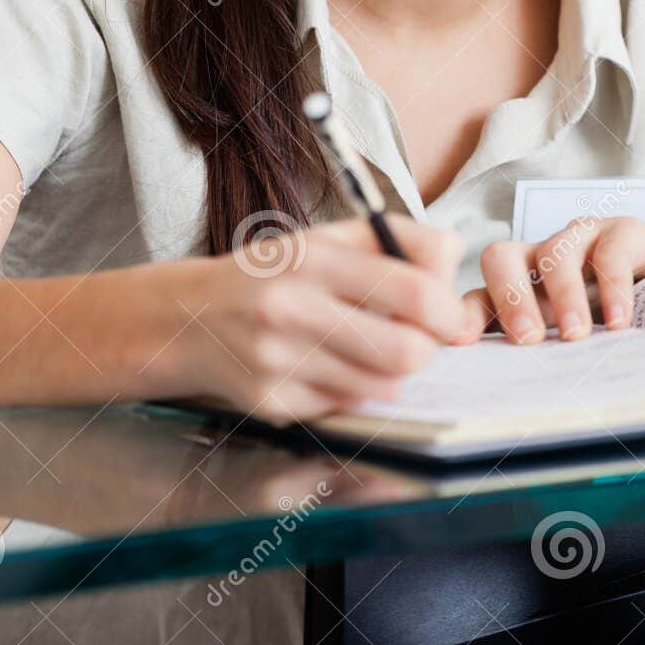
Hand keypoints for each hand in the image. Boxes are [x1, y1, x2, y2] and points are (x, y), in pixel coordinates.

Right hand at [144, 214, 480, 423]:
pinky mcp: (272, 404)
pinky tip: (329, 367)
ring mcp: (279, 362)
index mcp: (312, 258)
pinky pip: (347, 406)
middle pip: (406, 352)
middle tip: (417, 337)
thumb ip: (398, 239)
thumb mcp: (326, 238)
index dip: (449, 310)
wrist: (189, 319)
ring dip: (391, 372)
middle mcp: (291, 309)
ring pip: (382, 386)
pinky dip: (353, 390)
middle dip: (426, 348)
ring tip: (371, 349)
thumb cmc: (274, 275)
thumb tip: (455, 258)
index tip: (453, 315)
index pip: (413, 290)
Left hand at [459, 216, 644, 343]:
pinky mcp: (623, 231)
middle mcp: (543, 257)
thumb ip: (547, 357)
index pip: (478, 294)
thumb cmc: (626, 325)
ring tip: (577, 335)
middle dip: (508, 297)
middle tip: (528, 338)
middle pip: (501, 257)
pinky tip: (620, 320)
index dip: (465, 315)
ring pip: (553, 251)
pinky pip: (608, 250)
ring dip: (562, 296)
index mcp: (522, 288)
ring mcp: (582, 238)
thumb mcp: (580, 347)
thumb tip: (512, 397)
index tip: (460, 343)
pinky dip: (611, 287)